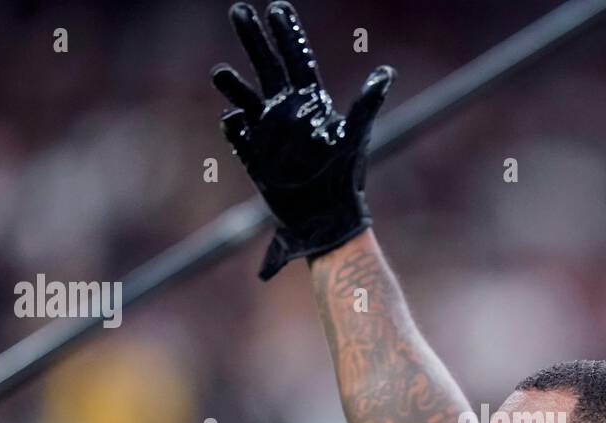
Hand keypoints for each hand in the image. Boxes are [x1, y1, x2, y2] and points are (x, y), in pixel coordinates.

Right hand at [211, 1, 394, 276]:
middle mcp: (287, 112)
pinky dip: (232, 124)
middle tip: (239, 10)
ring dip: (233, 84)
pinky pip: (237, 134)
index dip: (287, 33)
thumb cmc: (344, 177)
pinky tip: (231, 117)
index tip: (277, 5)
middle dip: (254, 39)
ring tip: (220, 72)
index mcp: (311, 102)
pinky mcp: (253, 156)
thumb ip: (366, 104)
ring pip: (244, 98)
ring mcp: (268, 132)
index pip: (297, 59)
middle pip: (266, 67)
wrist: (326, 219)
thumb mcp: (356, 136)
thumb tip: (386, 72)